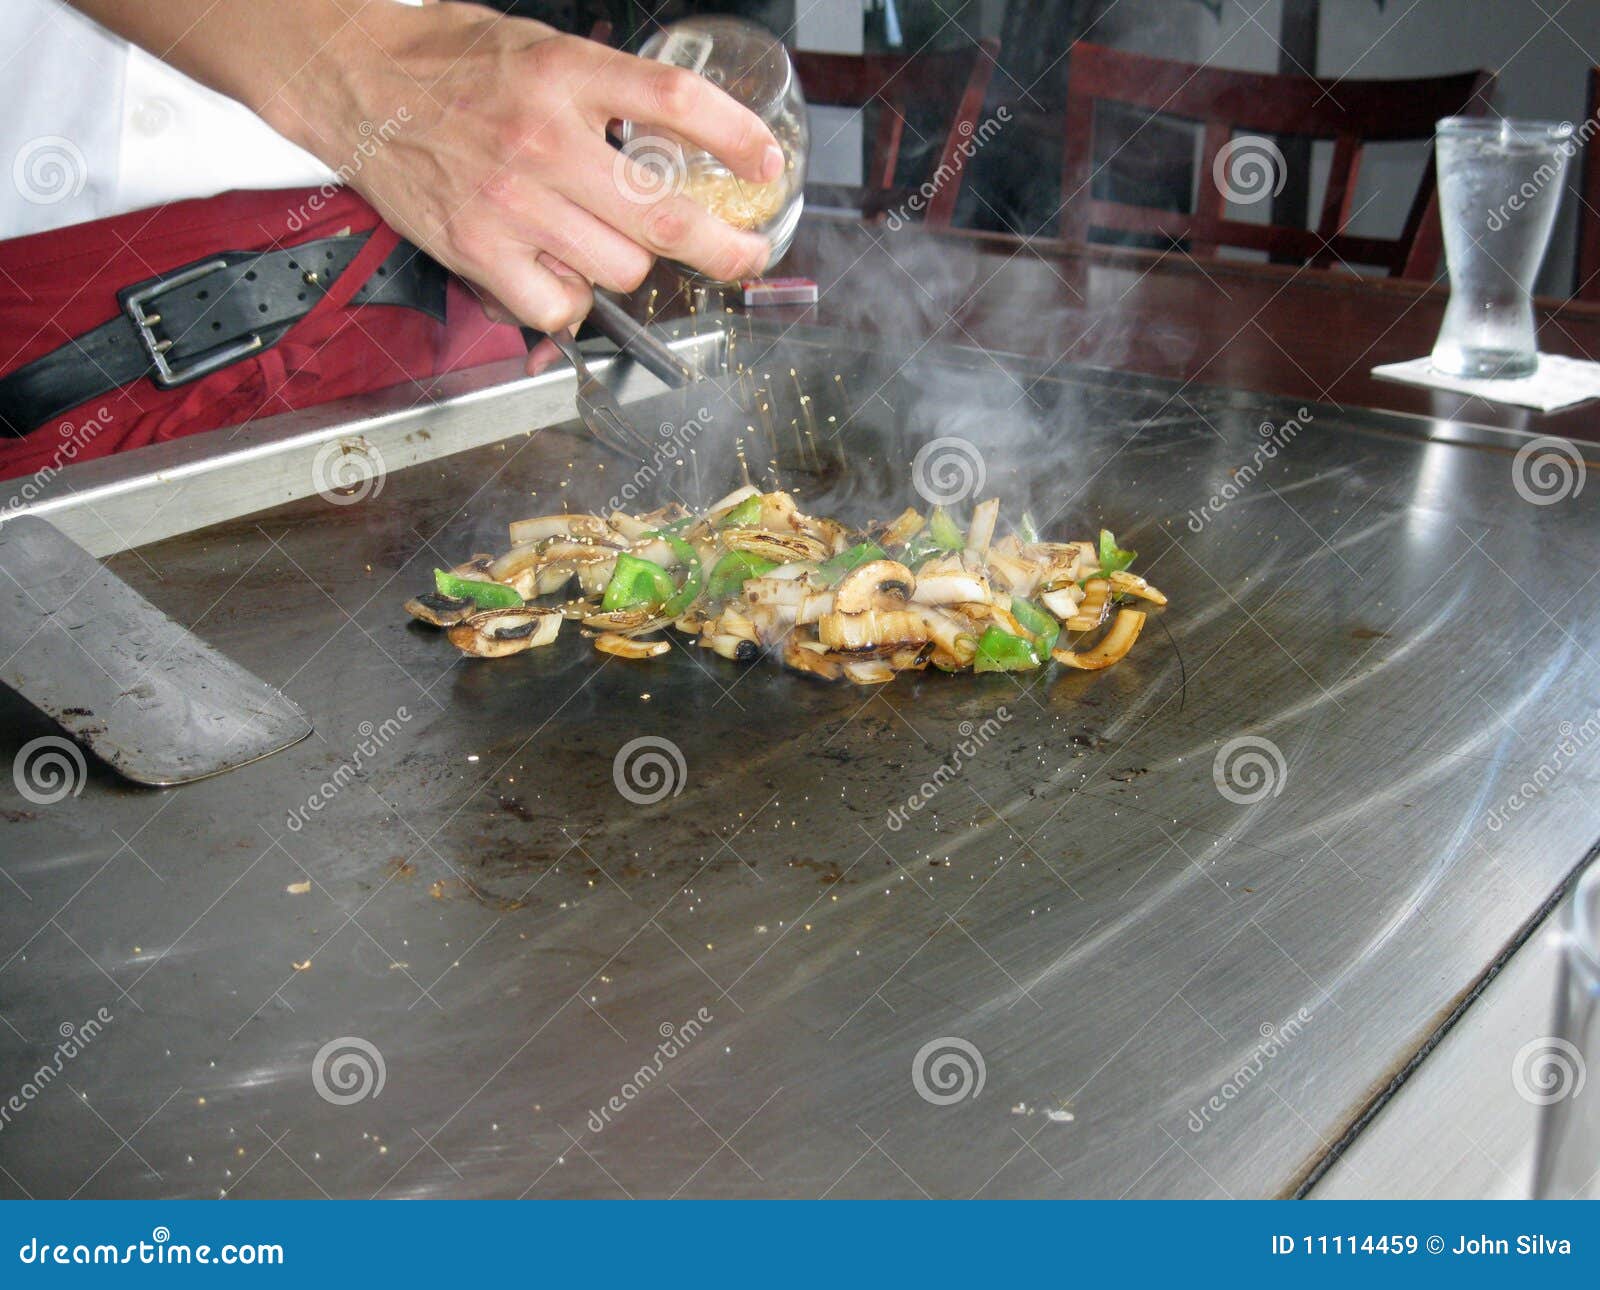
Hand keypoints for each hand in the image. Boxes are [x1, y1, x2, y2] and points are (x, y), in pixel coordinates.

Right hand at [272, 3, 781, 336]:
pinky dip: (573, 302)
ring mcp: (511, 202)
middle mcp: (543, 139)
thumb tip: (679, 140)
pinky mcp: (478, 249)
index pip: (677, 102)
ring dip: (630, 266)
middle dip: (722, 248)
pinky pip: (559, 306)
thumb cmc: (448, 63)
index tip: (766, 165)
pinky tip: (561, 274)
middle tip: (742, 255)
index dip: (736, 139)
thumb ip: (607, 92)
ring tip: (606, 243)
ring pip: (620, 268)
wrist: (354, 77)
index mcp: (566, 74)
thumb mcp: (541, 49)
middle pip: (664, 215)